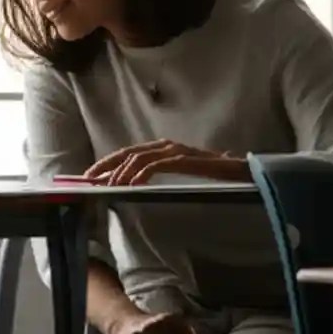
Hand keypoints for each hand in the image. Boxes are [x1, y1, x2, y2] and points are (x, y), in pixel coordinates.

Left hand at [84, 139, 250, 185]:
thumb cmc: (213, 177)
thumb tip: (135, 187)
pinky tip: (132, 185)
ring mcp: (176, 151)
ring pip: (138, 158)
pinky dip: (141, 173)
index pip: (128, 154)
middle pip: (127, 153)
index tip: (90, 176)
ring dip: (120, 172)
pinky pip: (157, 165)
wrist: (244, 172)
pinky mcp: (185, 159)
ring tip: (108, 186)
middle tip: (88, 180)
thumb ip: (161, 177)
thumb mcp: (181, 177)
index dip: (107, 163)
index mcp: (163, 149)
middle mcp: (166, 146)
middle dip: (105, 165)